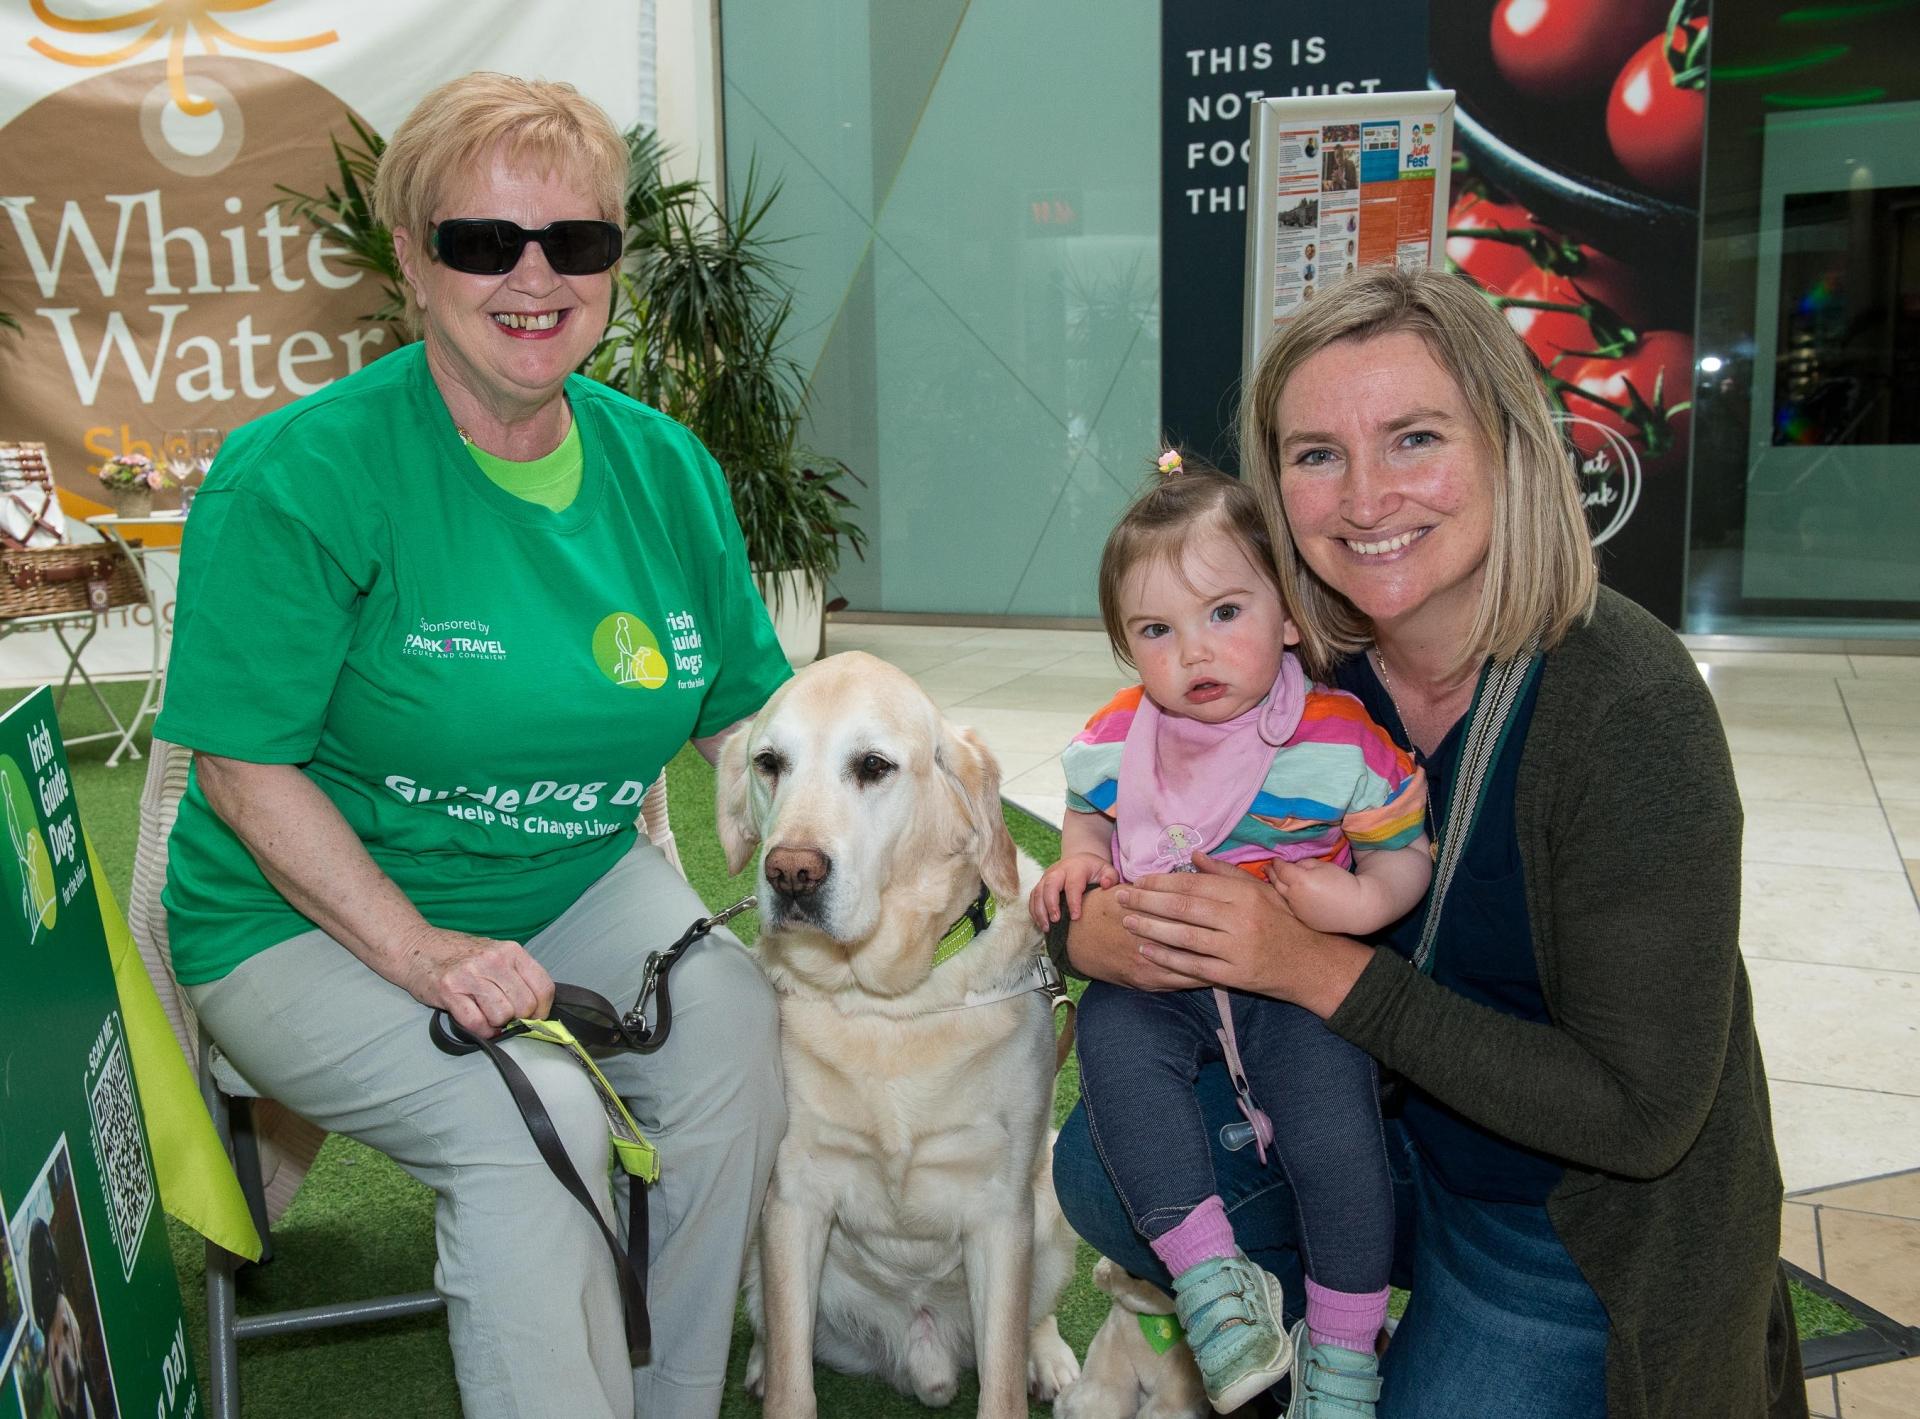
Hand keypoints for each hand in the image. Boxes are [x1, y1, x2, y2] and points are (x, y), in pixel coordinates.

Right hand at [395, 926, 554, 1038]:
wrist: (416, 948)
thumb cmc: (459, 956)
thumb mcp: (495, 955)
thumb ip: (516, 976)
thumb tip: (538, 1009)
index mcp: (511, 951)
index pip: (544, 988)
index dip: (542, 1010)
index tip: (533, 1017)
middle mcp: (493, 960)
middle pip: (525, 1006)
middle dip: (518, 1019)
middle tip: (506, 1017)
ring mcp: (471, 974)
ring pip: (503, 1015)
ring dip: (498, 1024)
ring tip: (488, 1015)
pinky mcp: (449, 991)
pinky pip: (477, 1023)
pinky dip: (481, 1030)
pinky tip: (478, 1023)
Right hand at [1029, 852, 1120, 928]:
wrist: (1079, 860)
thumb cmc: (1094, 869)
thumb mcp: (1106, 869)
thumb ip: (1110, 876)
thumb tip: (1106, 885)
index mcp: (1075, 868)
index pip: (1072, 884)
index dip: (1073, 901)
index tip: (1076, 917)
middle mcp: (1058, 871)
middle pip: (1049, 885)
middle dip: (1050, 904)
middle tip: (1055, 921)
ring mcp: (1046, 877)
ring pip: (1037, 892)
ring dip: (1040, 910)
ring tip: (1046, 927)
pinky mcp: (1040, 884)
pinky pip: (1033, 897)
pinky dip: (1034, 911)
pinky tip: (1041, 924)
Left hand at [1116, 851, 1372, 1016]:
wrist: (1310, 964)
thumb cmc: (1282, 922)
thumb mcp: (1260, 891)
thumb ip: (1225, 873)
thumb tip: (1193, 855)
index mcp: (1243, 894)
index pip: (1193, 885)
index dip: (1162, 882)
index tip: (1138, 880)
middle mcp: (1238, 919)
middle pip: (1184, 908)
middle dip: (1148, 901)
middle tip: (1121, 896)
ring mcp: (1235, 948)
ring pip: (1184, 937)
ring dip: (1152, 928)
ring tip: (1128, 920)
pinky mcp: (1233, 975)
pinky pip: (1193, 965)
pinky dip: (1167, 957)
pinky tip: (1147, 949)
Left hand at [1264, 855, 1362, 932]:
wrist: (1357, 909)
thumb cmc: (1343, 883)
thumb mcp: (1323, 866)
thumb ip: (1304, 864)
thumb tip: (1293, 867)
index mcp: (1299, 881)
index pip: (1281, 869)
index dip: (1277, 863)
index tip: (1274, 859)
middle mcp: (1295, 897)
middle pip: (1277, 883)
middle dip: (1271, 874)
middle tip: (1266, 867)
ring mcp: (1298, 911)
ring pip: (1283, 896)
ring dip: (1280, 887)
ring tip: (1277, 880)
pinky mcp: (1303, 920)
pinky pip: (1293, 907)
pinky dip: (1290, 900)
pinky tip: (1294, 896)